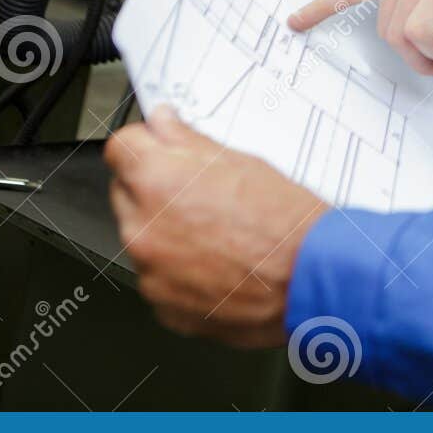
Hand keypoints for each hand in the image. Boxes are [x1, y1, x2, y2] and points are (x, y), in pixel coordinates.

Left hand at [104, 106, 329, 346]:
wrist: (311, 277)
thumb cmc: (286, 222)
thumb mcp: (243, 163)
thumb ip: (189, 142)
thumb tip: (164, 125)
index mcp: (157, 181)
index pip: (121, 148)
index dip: (145, 146)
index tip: (159, 151)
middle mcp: (142, 227)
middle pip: (127, 195)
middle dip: (155, 192)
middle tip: (203, 198)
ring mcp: (150, 271)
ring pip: (144, 240)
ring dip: (168, 235)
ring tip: (220, 236)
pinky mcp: (163, 307)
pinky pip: (160, 280)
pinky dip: (181, 274)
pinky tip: (220, 266)